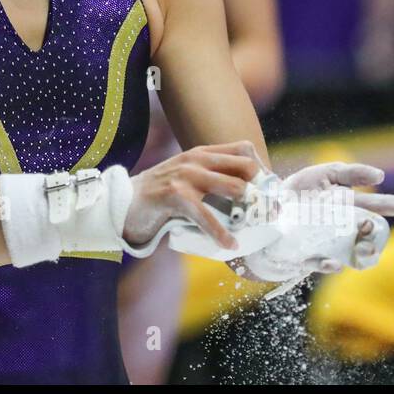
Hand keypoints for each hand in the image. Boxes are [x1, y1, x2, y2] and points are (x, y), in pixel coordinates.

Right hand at [123, 141, 264, 251]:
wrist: (122, 203)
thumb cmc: (159, 195)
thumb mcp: (186, 177)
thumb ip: (210, 180)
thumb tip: (246, 199)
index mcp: (201, 153)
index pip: (244, 149)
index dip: (263, 169)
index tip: (270, 191)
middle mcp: (196, 159)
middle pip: (245, 166)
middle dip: (264, 190)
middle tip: (270, 211)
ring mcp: (186, 175)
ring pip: (233, 188)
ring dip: (250, 211)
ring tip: (256, 227)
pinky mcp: (175, 195)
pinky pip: (207, 216)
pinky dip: (221, 234)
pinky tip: (229, 244)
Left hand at [250, 162, 393, 276]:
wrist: (263, 212)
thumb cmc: (296, 193)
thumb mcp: (321, 174)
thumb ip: (349, 171)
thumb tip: (381, 176)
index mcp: (349, 205)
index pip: (382, 206)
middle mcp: (343, 227)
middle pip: (372, 229)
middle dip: (384, 231)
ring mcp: (328, 243)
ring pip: (354, 252)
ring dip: (362, 250)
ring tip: (367, 246)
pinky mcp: (307, 255)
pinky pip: (321, 264)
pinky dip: (328, 265)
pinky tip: (332, 263)